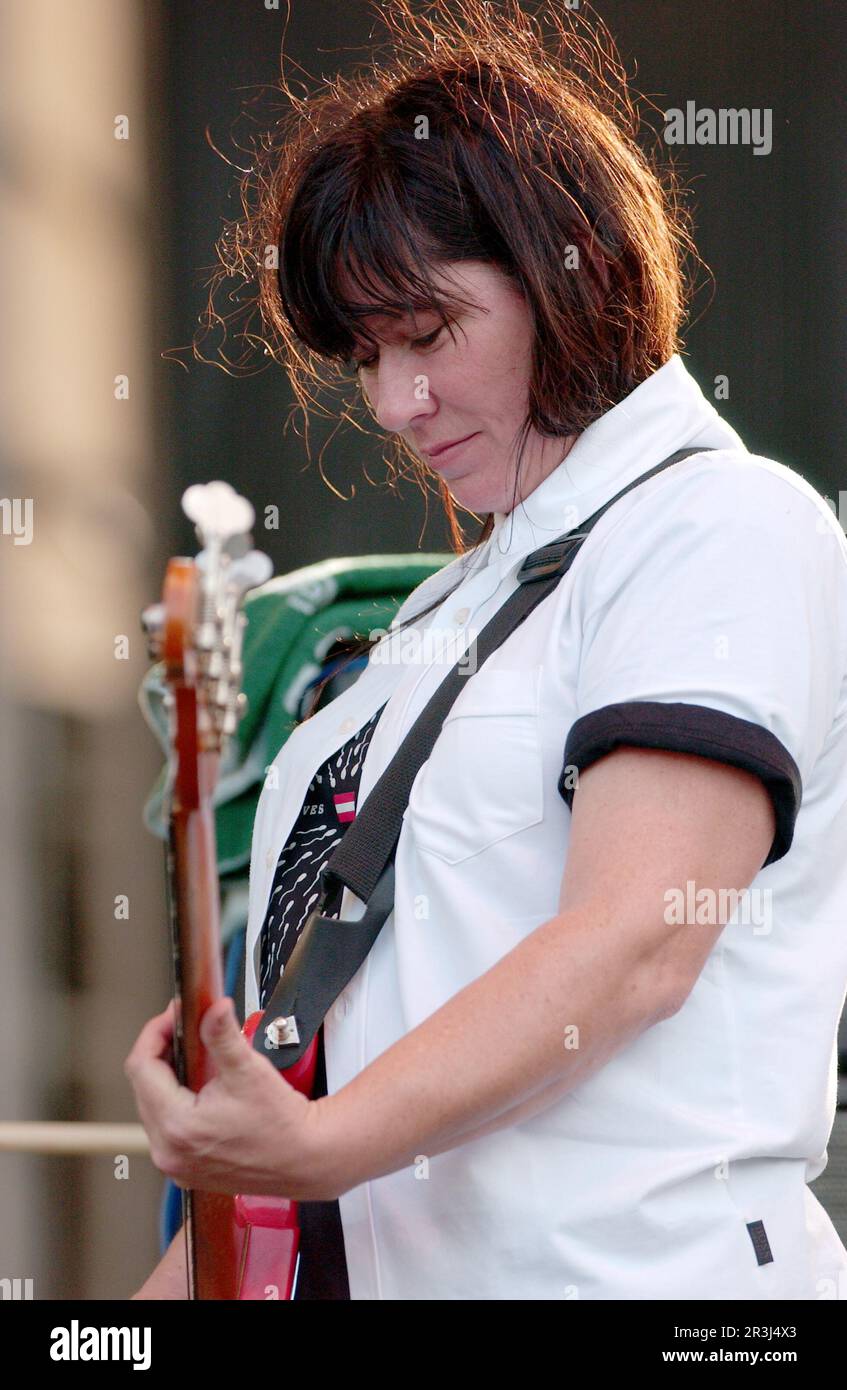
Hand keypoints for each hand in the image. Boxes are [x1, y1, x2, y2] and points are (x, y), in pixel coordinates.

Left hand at [124, 998, 339, 1200]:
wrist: (305, 1159)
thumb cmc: (282, 1124)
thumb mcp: (249, 1070)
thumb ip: (222, 1035)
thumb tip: (213, 1008)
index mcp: (177, 1126)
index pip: (141, 1068)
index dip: (154, 1034)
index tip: (172, 1017)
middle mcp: (169, 1151)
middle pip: (143, 1086)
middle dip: (162, 1053)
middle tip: (186, 1031)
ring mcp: (175, 1164)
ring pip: (152, 1106)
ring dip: (169, 1078)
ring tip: (197, 1061)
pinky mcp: (185, 1169)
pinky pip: (166, 1128)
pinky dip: (177, 1103)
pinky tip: (200, 1091)